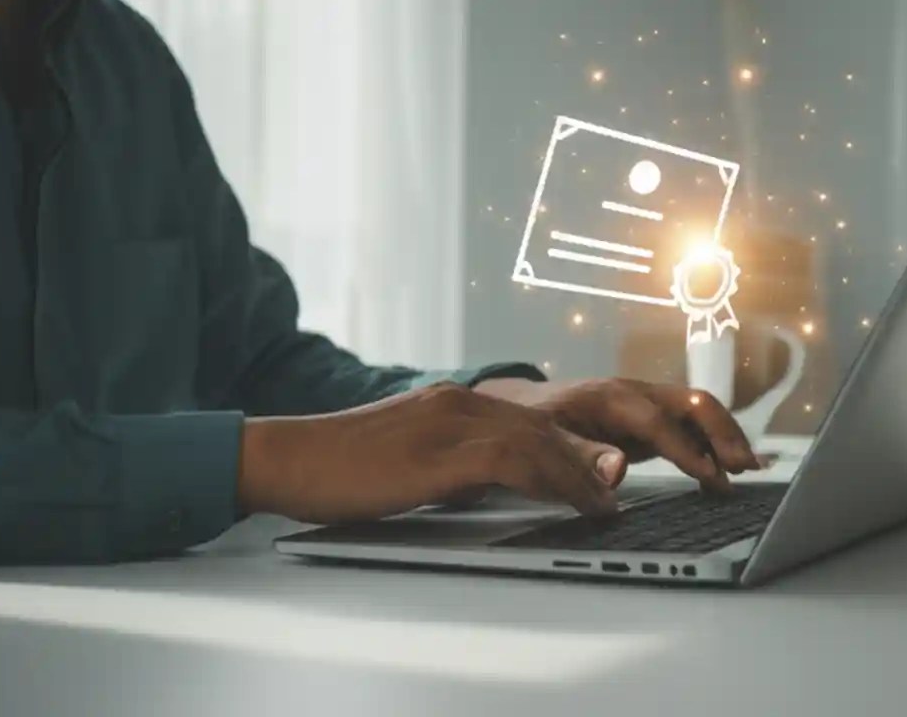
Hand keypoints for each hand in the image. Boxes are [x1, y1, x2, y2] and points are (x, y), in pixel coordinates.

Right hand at [237, 382, 621, 522]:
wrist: (286, 457)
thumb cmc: (337, 468)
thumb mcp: (405, 461)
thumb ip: (448, 464)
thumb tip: (485, 486)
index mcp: (449, 403)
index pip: (525, 420)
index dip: (567, 447)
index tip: (595, 472)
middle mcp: (456, 403)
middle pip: (540, 426)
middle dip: (585, 457)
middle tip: (619, 486)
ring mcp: (448, 422)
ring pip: (536, 440)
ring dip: (578, 473)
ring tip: (607, 503)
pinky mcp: (438, 451)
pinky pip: (511, 461)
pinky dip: (549, 480)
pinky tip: (570, 501)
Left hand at [475, 378, 760, 492]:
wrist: (523, 408)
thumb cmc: (533, 424)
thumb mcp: (544, 442)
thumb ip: (580, 456)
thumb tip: (618, 470)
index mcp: (611, 397)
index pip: (657, 420)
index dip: (686, 447)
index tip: (711, 475)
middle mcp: (636, 396)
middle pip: (692, 404)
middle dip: (723, 433)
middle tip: (745, 468)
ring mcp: (646, 407)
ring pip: (698, 414)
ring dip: (726, 439)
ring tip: (749, 471)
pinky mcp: (649, 423)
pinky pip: (689, 429)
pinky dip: (712, 447)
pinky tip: (726, 472)